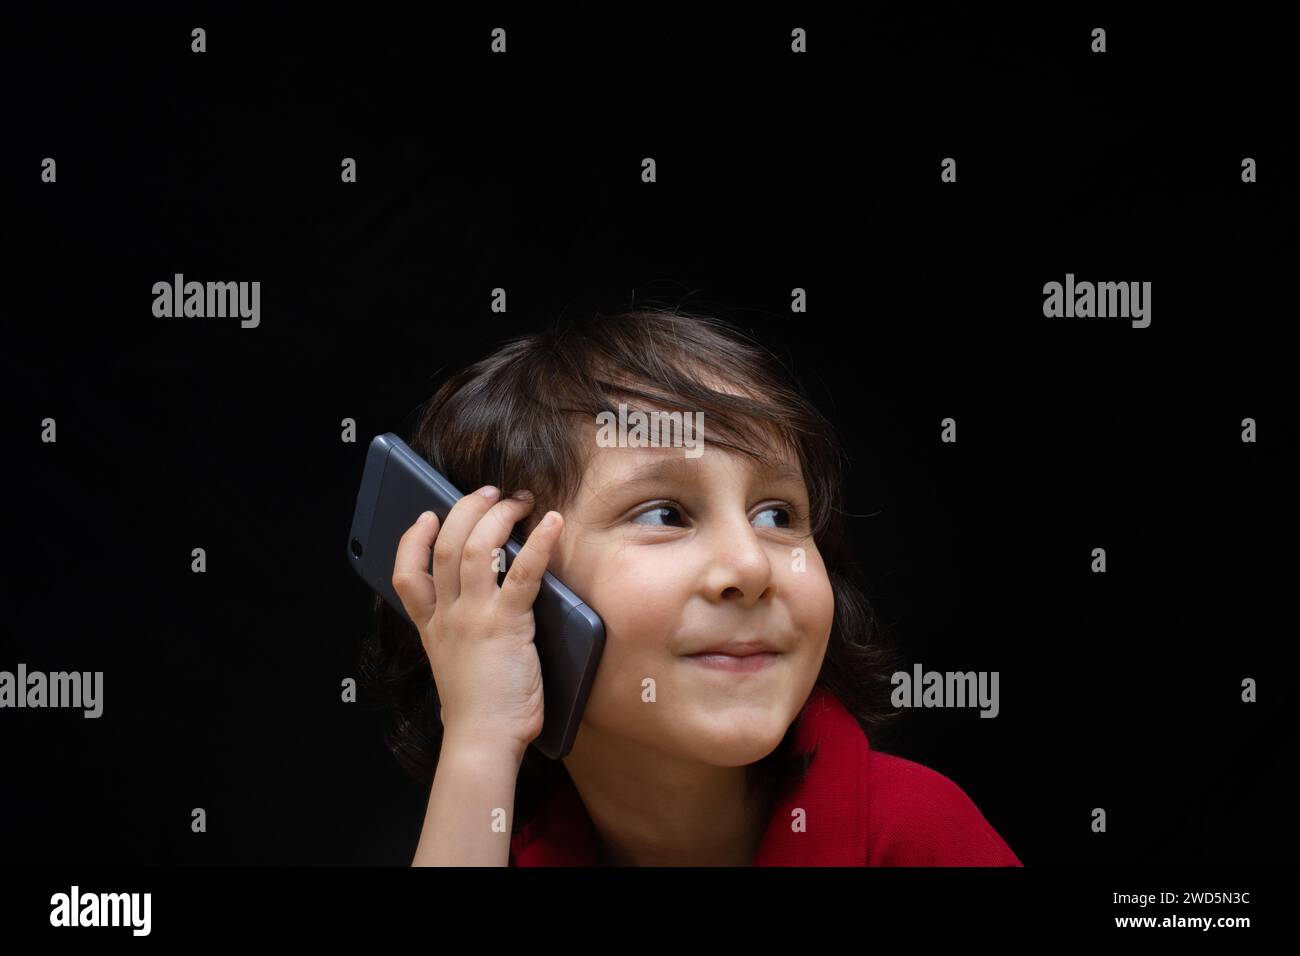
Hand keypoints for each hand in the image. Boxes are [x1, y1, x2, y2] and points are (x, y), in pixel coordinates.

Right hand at [391, 486, 564, 758]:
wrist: (483, 739)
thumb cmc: (479, 708)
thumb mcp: (454, 664)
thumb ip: (457, 632)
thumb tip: (480, 605)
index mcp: (431, 627)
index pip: (406, 574)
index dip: (412, 540)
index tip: (425, 518)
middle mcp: (448, 616)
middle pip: (445, 547)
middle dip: (465, 510)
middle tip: (487, 492)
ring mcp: (475, 617)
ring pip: (476, 548)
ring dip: (498, 516)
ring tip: (517, 500)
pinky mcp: (507, 624)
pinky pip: (522, 572)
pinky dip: (540, 542)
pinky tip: (552, 522)